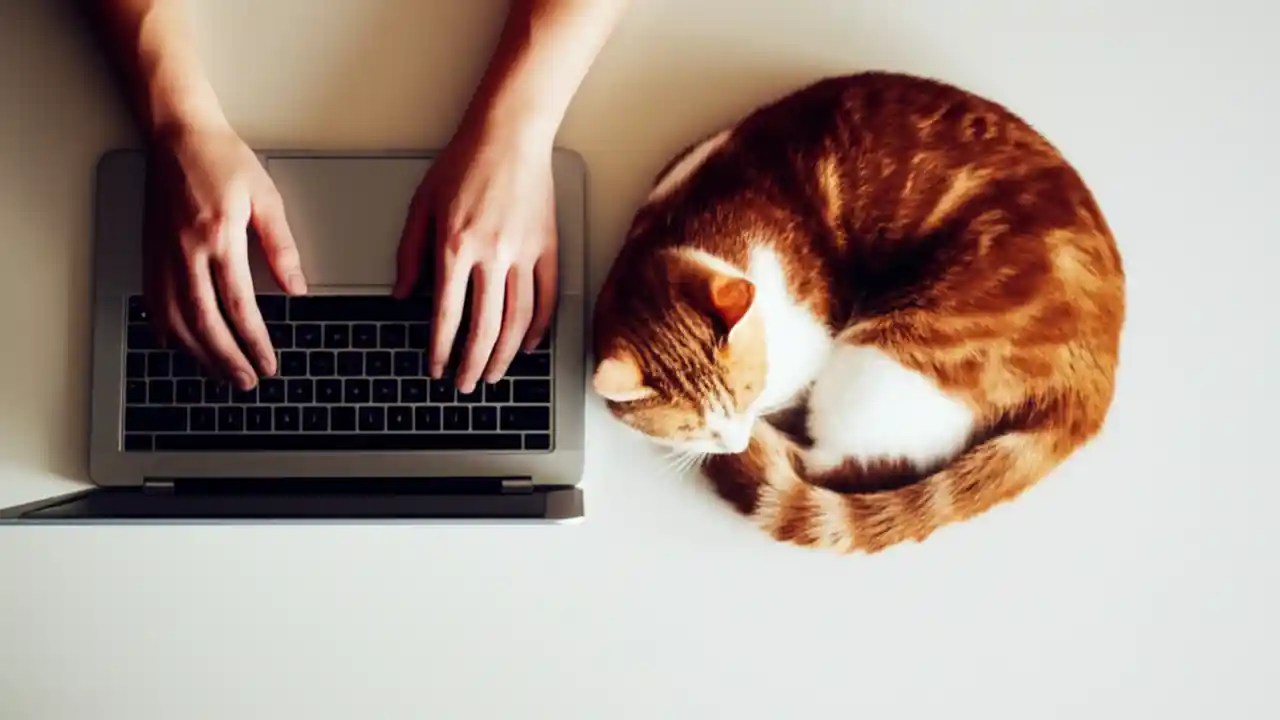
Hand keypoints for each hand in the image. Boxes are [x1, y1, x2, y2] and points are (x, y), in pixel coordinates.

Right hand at [142, 123, 306, 389]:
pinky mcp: (151, 253)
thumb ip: (281, 246)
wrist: (178, 134)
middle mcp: (185, 251)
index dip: (254, 341)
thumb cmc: (222, 159)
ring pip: (175, 319)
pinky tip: (179, 346)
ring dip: (197, 353)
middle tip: (245, 382)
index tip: (267, 362)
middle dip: (225, 358)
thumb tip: (296, 288)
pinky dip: (167, 331)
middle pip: (204, 321)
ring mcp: (163, 254)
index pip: (239, 305)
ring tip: (220, 373)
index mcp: (219, 237)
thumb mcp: (266, 198)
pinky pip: (154, 303)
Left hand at [394, 127, 557, 392]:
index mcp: (455, 247)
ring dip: (505, 355)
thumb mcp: (422, 206)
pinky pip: (547, 298)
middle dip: (473, 364)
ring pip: (518, 320)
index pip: (446, 315)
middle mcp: (492, 255)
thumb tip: (402, 296)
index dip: (439, 349)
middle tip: (465, 384)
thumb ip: (410, 254)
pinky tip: (528, 345)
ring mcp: (524, 254)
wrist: (510, 134)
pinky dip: (538, 327)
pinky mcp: (548, 248)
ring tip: (495, 374)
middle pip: (485, 328)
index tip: (435, 368)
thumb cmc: (464, 163)